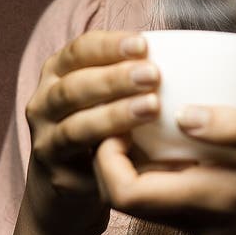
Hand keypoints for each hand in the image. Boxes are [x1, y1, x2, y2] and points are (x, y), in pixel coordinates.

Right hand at [22, 30, 160, 234]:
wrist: (69, 191)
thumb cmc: (105, 130)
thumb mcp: (111, 96)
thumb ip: (133, 75)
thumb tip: (190, 58)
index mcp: (59, 72)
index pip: (81, 50)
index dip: (110, 45)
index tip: (144, 43)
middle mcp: (45, 101)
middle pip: (75, 85)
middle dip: (115, 77)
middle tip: (153, 74)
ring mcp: (45, 138)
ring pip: (76, 124)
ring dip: (115, 113)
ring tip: (152, 106)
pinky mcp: (56, 173)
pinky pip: (81, 161)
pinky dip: (107, 148)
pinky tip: (133, 144)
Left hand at [93, 105, 235, 234]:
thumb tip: (184, 115)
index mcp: (213, 201)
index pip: (127, 196)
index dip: (106, 158)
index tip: (116, 115)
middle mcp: (203, 222)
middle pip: (131, 198)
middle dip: (116, 154)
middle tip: (128, 104)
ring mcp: (214, 225)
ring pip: (153, 198)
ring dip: (140, 160)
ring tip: (150, 110)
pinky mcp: (226, 219)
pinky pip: (178, 196)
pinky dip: (167, 166)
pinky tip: (185, 131)